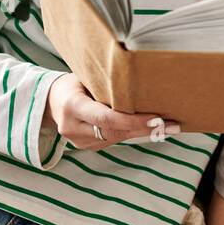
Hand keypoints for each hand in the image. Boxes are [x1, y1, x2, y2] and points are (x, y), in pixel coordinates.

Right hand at [43, 72, 178, 150]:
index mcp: (71, 106)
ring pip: (118, 137)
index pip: (106, 118)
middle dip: (146, 128)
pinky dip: (133, 133)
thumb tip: (143, 79)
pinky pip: (115, 139)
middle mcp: (73, 127)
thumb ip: (106, 83)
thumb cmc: (73, 83)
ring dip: (144, 132)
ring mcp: (79, 141)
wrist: (50, 102)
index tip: (157, 117)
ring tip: (171, 125)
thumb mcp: (84, 77)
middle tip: (173, 124)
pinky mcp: (87, 146)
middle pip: (115, 131)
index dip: (133, 120)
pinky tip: (153, 127)